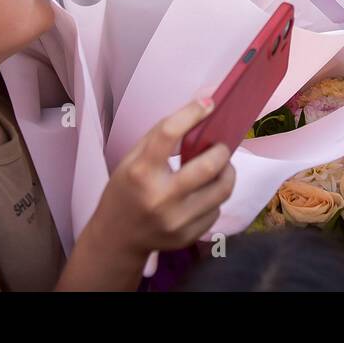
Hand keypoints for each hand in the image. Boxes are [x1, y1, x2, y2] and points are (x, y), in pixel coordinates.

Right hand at [94, 99, 235, 254]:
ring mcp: (175, 221)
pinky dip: (214, 197)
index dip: (192, 113)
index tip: (208, 104)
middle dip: (221, 152)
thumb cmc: (126, 190)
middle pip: (208, 167)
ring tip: (219, 167)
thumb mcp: (133, 159)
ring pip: (221, 190)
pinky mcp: (187, 237)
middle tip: (220, 147)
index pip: (169, 133)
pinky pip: (216, 210)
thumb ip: (163, 135)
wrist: (117, 238)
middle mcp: (159, 198)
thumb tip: (202, 105)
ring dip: (226, 173)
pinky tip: (203, 193)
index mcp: (140, 172)